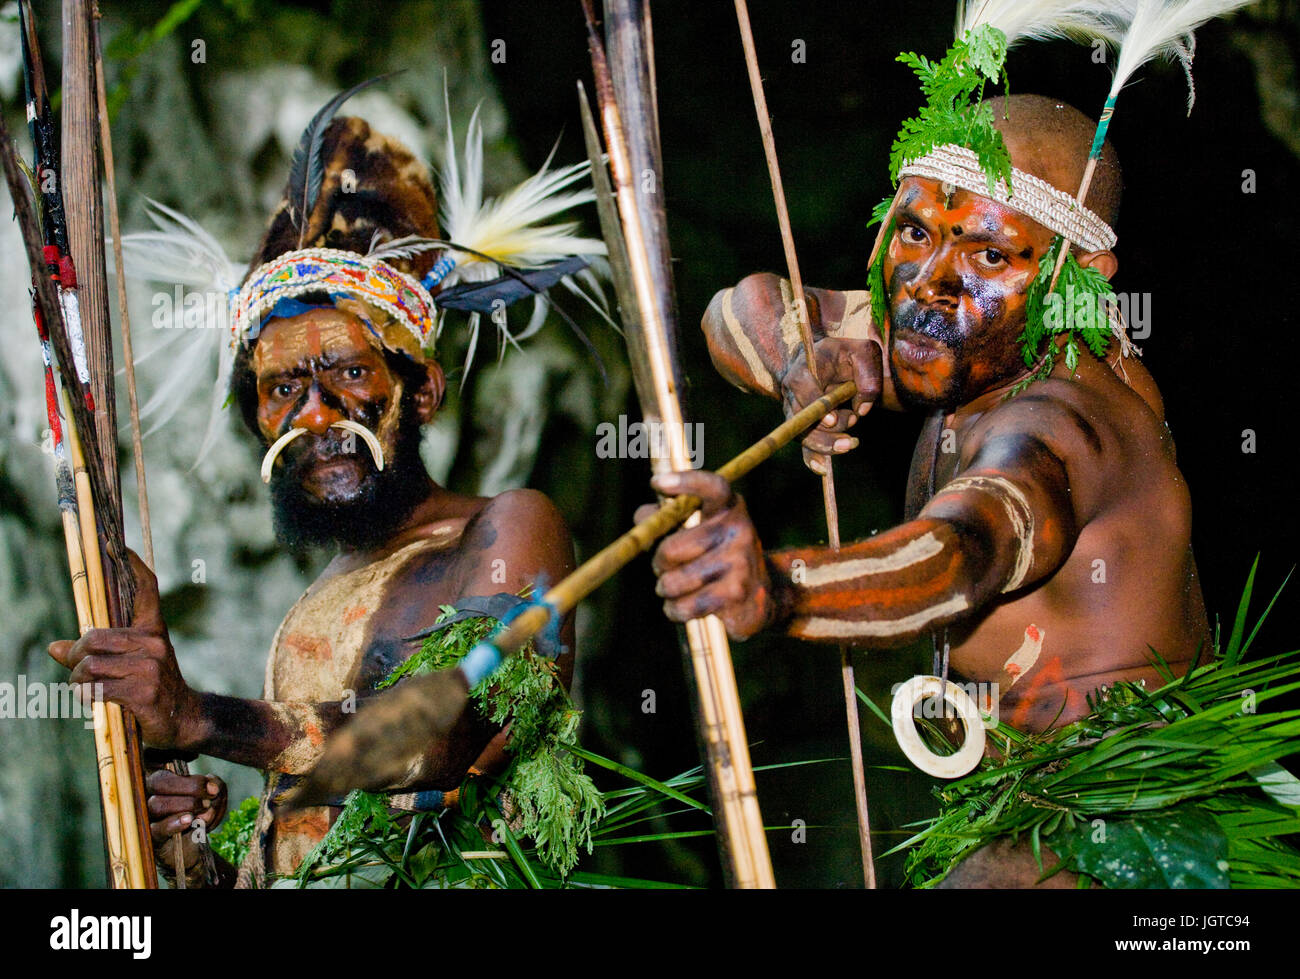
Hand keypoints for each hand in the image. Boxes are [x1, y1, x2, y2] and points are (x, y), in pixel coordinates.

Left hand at [48, 550, 199, 748]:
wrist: (184, 719)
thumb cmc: (151, 689)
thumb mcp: (129, 665)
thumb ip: (93, 654)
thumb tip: (54, 647)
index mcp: (153, 629)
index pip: (146, 589)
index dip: (131, 564)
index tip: (115, 544)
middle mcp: (154, 642)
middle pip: (94, 637)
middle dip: (75, 656)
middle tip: (76, 670)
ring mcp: (151, 667)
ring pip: (90, 665)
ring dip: (77, 680)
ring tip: (83, 688)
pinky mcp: (144, 691)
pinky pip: (97, 688)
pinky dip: (86, 695)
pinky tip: (93, 700)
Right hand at [147, 770, 226, 868]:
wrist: (195, 843)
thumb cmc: (201, 812)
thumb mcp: (213, 796)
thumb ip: (215, 785)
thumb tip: (212, 784)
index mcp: (163, 781)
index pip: (163, 770)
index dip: (186, 775)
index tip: (211, 785)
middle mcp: (150, 795)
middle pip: (157, 782)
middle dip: (190, 787)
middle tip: (210, 796)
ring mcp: (148, 816)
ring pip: (157, 804)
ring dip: (187, 805)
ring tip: (205, 809)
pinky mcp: (152, 837)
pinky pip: (158, 829)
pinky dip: (176, 823)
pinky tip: (190, 820)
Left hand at [636, 470, 776, 640]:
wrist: (762, 595)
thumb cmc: (717, 556)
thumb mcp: (700, 529)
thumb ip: (668, 517)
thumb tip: (644, 518)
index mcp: (730, 509)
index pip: (712, 486)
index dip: (685, 482)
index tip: (657, 483)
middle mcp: (738, 531)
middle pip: (671, 549)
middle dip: (659, 563)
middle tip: (663, 568)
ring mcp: (739, 563)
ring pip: (673, 581)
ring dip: (666, 589)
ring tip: (675, 588)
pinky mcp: (735, 594)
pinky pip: (684, 605)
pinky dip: (675, 609)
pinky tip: (682, 606)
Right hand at [780, 336, 882, 474]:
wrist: (834, 358)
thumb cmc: (849, 353)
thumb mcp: (864, 353)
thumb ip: (868, 375)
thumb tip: (863, 408)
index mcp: (805, 367)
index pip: (802, 387)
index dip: (815, 404)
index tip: (833, 420)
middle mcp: (792, 389)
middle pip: (799, 417)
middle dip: (823, 433)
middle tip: (850, 441)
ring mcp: (794, 408)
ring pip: (802, 433)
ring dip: (825, 445)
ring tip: (850, 444)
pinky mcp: (802, 423)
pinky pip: (803, 443)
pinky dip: (811, 457)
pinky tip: (824, 469)